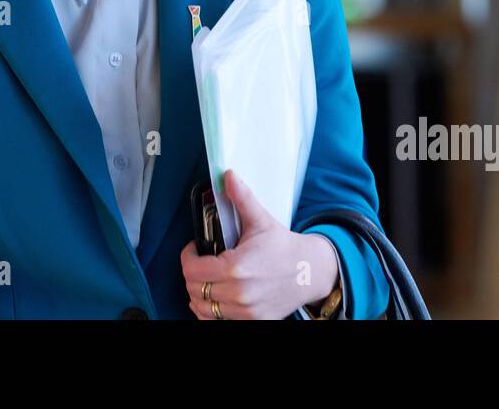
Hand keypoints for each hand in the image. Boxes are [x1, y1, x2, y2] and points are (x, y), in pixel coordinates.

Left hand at [180, 168, 339, 318]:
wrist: (311, 272)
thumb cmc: (285, 248)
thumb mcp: (261, 220)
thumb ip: (241, 198)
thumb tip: (228, 176)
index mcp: (237, 267)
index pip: (191, 269)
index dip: (187, 256)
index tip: (194, 248)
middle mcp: (239, 293)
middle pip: (194, 288)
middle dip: (192, 273)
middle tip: (201, 262)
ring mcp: (246, 312)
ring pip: (201, 308)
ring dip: (199, 293)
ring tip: (207, 279)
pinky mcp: (253, 321)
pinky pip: (216, 322)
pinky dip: (210, 311)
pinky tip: (215, 297)